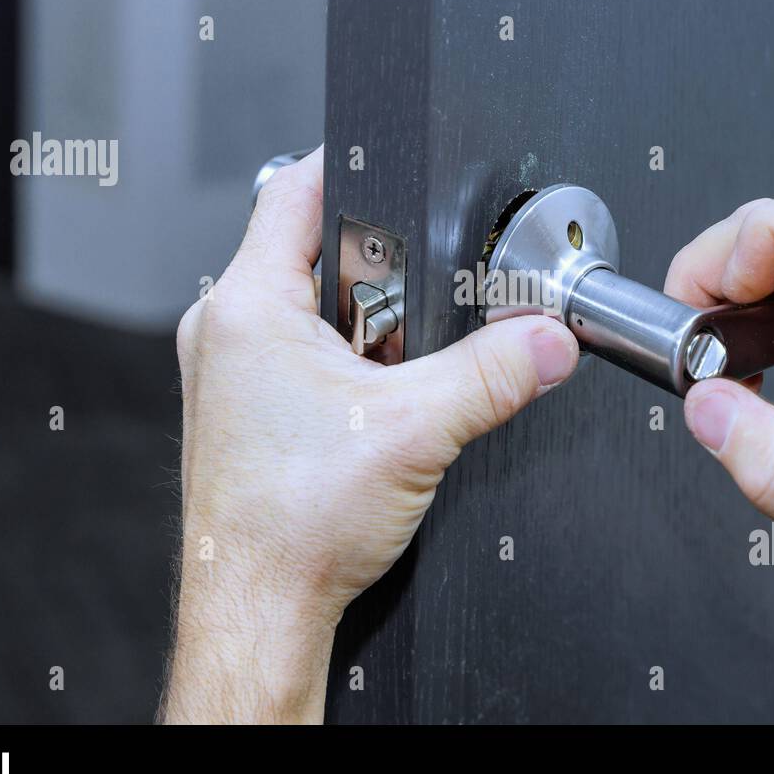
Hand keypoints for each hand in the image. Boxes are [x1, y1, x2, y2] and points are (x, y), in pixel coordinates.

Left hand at [163, 148, 578, 721]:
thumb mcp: (417, 430)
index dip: (351, 165)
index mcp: (247, 307)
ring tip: (394, 373)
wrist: (259, 608)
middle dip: (381, 269)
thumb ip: (494, 373)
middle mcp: (226, 330)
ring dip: (367, 326)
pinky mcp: (246, 406)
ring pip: (314, 307)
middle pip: (317, 250)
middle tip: (418, 307)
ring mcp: (231, 370)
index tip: (395, 165)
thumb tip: (546, 340)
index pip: (294, 188)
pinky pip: (303, 352)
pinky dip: (348, 364)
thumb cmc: (291, 527)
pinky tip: (373, 407)